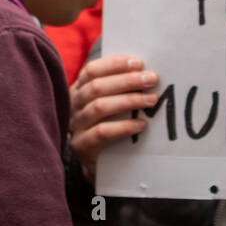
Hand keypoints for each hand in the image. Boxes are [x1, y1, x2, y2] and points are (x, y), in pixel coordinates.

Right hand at [68, 55, 158, 183]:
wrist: (99, 162)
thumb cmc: (110, 123)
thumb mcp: (110, 101)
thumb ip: (120, 87)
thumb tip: (146, 71)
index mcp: (79, 89)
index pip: (92, 70)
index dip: (114, 64)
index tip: (138, 63)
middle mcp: (74, 105)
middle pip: (97, 87)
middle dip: (127, 80)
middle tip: (151, 79)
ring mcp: (76, 126)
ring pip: (100, 107)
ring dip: (129, 101)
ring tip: (151, 100)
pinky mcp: (82, 146)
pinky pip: (102, 133)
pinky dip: (124, 126)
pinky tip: (141, 124)